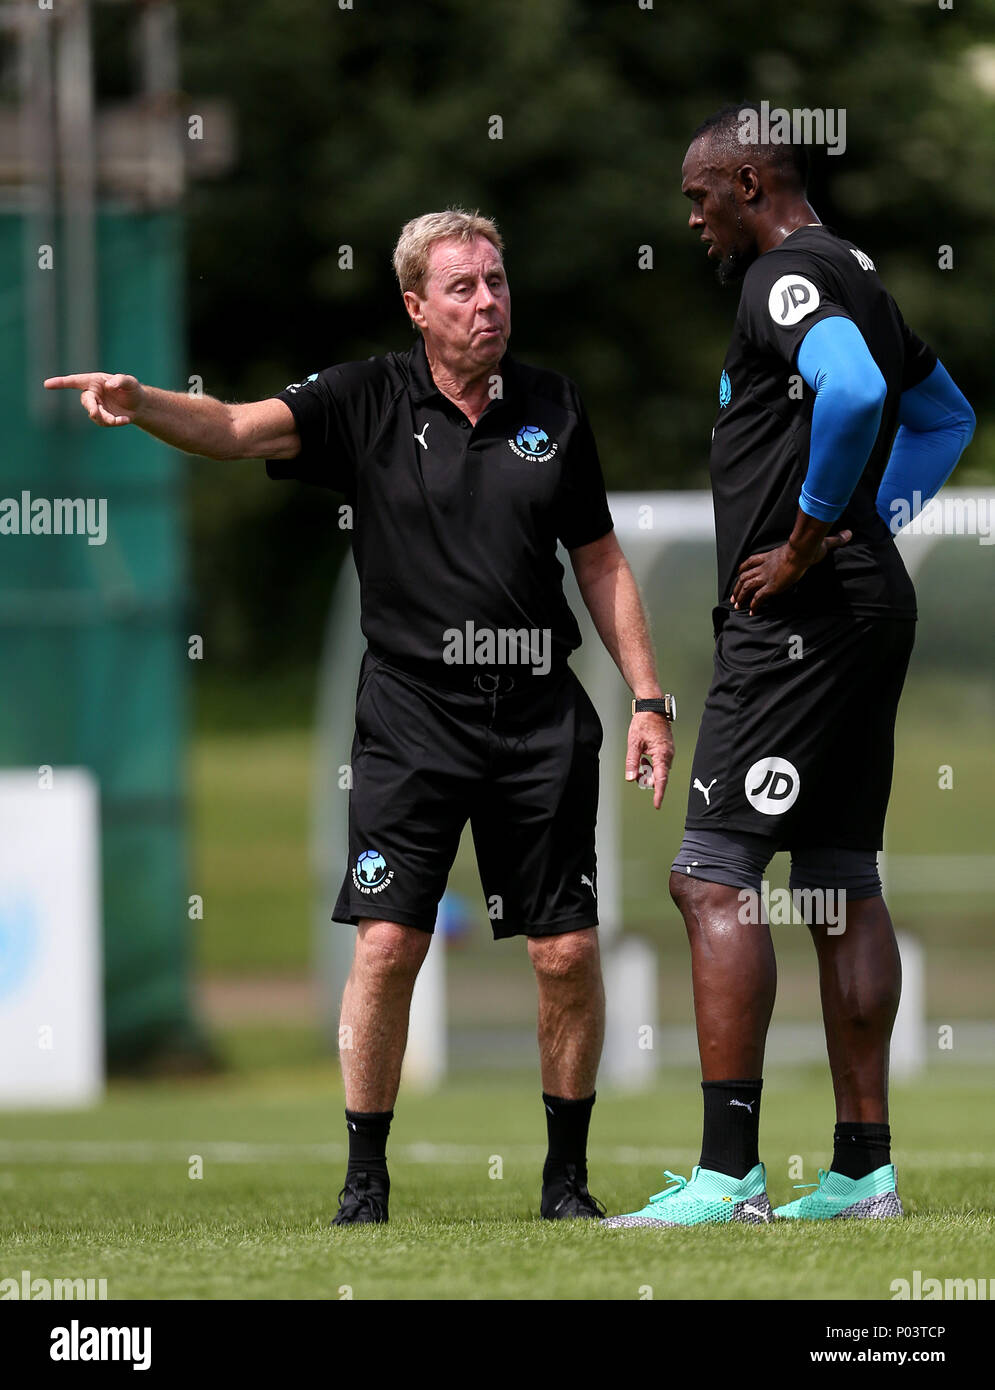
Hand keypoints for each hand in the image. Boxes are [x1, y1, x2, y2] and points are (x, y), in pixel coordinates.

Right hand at [43, 372, 144, 426]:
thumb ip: (121, 380)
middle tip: (95, 413)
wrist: (139, 405)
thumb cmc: (132, 389)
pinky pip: (103, 422)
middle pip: (85, 401)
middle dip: (91, 408)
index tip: (47, 384)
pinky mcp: (101, 418)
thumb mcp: (130, 382)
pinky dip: (115, 422)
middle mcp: (92, 393)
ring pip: (94, 415)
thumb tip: (109, 386)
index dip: (61, 383)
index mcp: (94, 381)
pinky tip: (126, 420)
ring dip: (107, 418)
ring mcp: (96, 406)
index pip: (74, 381)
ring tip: (123, 419)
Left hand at [625, 712, 673, 809]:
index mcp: (662, 754)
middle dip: (648, 778)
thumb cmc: (644, 723)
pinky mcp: (667, 750)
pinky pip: (660, 763)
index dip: (659, 794)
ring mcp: (669, 752)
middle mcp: (668, 755)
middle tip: (637, 772)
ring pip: (659, 770)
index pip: (661, 779)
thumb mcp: (634, 743)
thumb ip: (632, 762)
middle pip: (659, 776)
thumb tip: (631, 778)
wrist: (652, 708)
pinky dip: (651, 764)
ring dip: (649, 770)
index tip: (657, 804)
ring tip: (640, 759)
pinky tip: (644, 756)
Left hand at [731, 529, 851, 614]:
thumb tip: (849, 534)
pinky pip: (758, 598)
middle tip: (735, 597)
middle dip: (738, 587)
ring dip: (741, 597)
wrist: (803, 551)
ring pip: (746, 586)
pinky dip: (753, 605)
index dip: (744, 568)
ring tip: (738, 606)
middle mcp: (765, 566)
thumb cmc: (810, 546)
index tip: (739, 575)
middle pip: (744, 575)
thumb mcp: (820, 542)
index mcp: (771, 556)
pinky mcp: (771, 586)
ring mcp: (767, 576)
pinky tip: (752, 612)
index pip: (751, 561)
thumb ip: (833, 539)